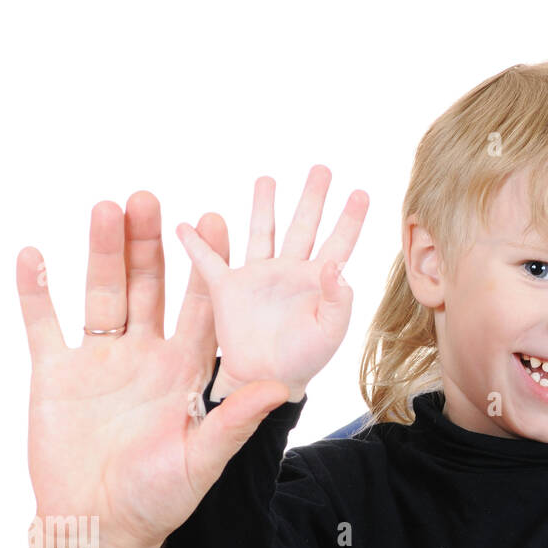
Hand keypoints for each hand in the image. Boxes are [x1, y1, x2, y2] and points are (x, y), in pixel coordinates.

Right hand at [18, 194, 291, 547]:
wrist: (97, 528)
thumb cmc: (158, 500)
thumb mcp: (203, 459)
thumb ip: (235, 420)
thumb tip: (282, 388)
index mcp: (186, 371)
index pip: (200, 306)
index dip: (207, 266)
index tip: (217, 220)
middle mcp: (146, 357)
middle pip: (149, 287)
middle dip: (151, 243)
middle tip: (151, 197)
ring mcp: (100, 362)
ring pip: (103, 293)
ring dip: (103, 252)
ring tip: (106, 207)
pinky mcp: (55, 376)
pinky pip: (44, 324)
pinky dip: (37, 292)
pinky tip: (34, 256)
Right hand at [177, 165, 368, 402]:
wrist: (266, 380)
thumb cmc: (304, 359)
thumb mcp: (330, 332)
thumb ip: (338, 299)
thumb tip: (337, 265)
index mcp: (318, 280)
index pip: (338, 242)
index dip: (350, 218)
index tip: (361, 192)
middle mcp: (289, 270)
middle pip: (303, 225)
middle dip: (312, 197)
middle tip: (321, 168)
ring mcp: (259, 276)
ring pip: (261, 231)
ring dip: (264, 206)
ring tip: (267, 179)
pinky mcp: (229, 288)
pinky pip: (209, 262)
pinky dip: (196, 245)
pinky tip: (186, 225)